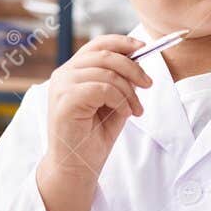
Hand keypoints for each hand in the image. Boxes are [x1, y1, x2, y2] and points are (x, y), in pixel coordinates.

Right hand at [40, 34, 151, 182]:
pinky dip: (119, 100)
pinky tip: (124, 113)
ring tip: (135, 109)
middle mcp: (63, 74)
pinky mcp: (65, 101)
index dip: (122, 43)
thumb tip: (138, 62)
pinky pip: (102, 88)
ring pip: (106, 72)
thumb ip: (121, 82)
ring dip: (128, 91)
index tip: (144, 49)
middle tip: (148, 84)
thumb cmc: (92, 137)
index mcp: (72, 71)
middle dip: (133, 68)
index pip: (97, 44)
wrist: (77, 167)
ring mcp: (62, 86)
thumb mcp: (113, 103)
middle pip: (104, 55)